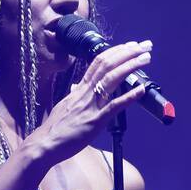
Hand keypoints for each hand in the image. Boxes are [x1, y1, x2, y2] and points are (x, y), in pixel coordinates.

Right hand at [29, 40, 152, 166]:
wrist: (45, 143)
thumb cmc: (55, 128)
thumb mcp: (66, 105)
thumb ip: (75, 95)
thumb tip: (78, 87)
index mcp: (80, 88)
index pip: (98, 62)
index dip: (116, 51)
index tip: (129, 46)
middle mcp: (86, 92)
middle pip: (107, 64)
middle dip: (128, 53)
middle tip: (144, 46)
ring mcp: (91, 105)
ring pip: (111, 79)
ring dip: (130, 66)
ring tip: (145, 58)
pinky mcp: (95, 121)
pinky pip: (114, 106)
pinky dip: (129, 96)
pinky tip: (141, 89)